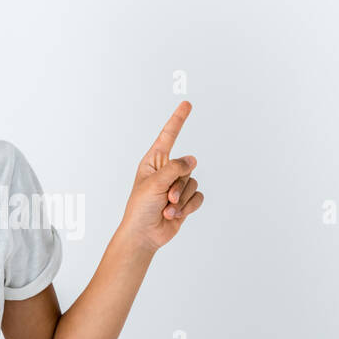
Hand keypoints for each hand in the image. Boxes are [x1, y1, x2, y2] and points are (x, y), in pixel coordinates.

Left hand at [119, 100, 203, 252]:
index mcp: (153, 162)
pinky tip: (175, 215)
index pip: (168, 136)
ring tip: (167, 208)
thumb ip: (175, 168)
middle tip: (165, 199)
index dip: (178, 120)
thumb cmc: (140, 208)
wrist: (144, 234)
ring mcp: (176, 186)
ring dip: (182, 199)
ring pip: (193, 183)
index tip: (187, 104)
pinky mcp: (185, 201)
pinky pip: (198, 197)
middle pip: (186, 167)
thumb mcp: (154, 183)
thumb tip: (192, 160)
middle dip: (178, 185)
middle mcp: (166, 171)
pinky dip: (188, 207)